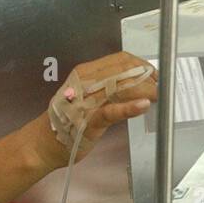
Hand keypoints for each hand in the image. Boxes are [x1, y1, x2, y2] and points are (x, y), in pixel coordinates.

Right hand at [32, 51, 158, 168]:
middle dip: (148, 78)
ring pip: (121, 88)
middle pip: (125, 71)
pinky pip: (111, 110)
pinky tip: (144, 105)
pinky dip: (130, 107)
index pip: (121, 59)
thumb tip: (136, 80)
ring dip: (145, 90)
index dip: (142, 65)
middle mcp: (86, 82)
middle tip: (160, 87)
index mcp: (86, 72)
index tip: (154, 74)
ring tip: (157, 95)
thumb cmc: (68, 120)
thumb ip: (108, 86)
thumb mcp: (88, 95)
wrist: (43, 143)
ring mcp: (87, 101)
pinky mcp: (89, 121)